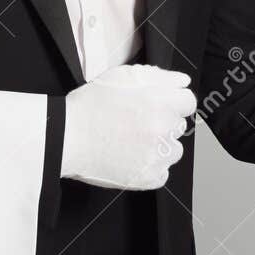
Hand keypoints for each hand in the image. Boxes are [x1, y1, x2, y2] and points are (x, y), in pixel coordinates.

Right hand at [61, 64, 197, 189]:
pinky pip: (162, 172)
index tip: (158, 106)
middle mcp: (162, 130)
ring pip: (174, 151)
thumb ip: (159, 76)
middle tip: (136, 122)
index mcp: (160, 103)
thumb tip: (183, 81)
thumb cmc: (89, 106)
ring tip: (132, 141)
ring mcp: (157, 157)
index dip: (173, 102)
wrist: (66, 138)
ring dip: (160, 146)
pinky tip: (131, 157)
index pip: (188, 102)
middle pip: (180, 126)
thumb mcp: (122, 76)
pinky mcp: (148, 178)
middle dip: (163, 122)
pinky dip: (150, 167)